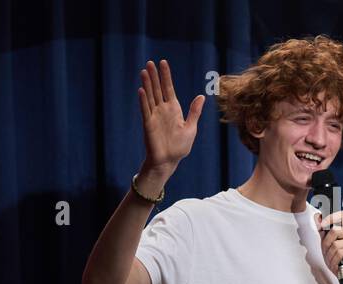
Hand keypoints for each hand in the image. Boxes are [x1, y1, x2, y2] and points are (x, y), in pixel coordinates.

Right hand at [138, 60, 204, 175]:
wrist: (168, 161)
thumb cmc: (180, 147)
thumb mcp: (191, 128)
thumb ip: (194, 112)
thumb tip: (201, 96)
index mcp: (174, 109)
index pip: (168, 88)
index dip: (166, 76)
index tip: (163, 63)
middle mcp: (162, 110)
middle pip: (157, 89)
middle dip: (155, 76)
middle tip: (150, 62)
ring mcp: (154, 116)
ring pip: (150, 96)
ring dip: (147, 84)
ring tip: (144, 71)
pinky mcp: (148, 124)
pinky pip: (145, 110)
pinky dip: (143, 100)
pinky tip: (141, 90)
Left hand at [319, 211, 342, 283]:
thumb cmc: (339, 262)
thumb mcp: (328, 245)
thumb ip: (323, 232)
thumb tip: (317, 217)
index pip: (342, 215)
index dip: (331, 217)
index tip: (321, 225)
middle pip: (334, 230)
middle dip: (326, 244)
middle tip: (327, 254)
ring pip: (335, 244)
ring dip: (330, 256)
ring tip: (333, 262)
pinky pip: (339, 253)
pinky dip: (334, 261)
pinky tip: (337, 265)